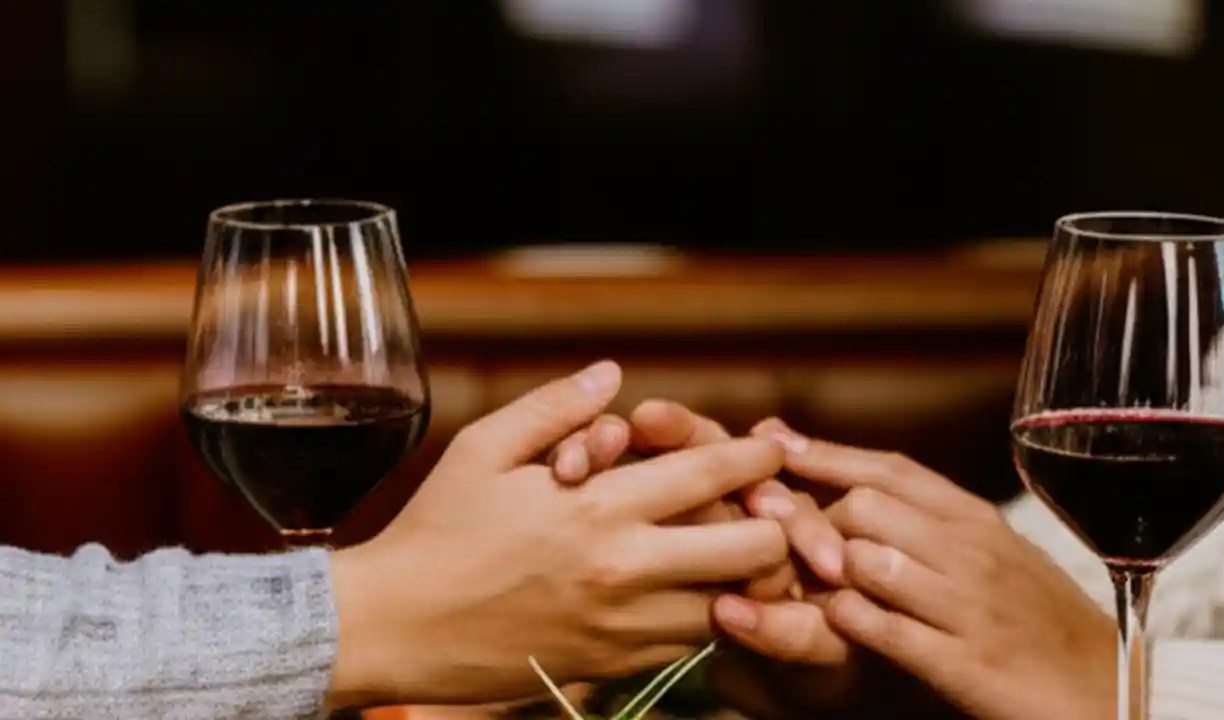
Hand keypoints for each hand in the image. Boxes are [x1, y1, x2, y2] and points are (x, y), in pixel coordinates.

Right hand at [326, 362, 789, 708]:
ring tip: (737, 549)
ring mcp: (624, 626)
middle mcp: (625, 569)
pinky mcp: (614, 666)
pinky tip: (693, 588)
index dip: (757, 456)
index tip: (773, 447)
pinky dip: (708, 613)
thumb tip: (612, 375)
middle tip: (765, 508)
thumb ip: (555, 407)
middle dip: (775, 524)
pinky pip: (692, 642)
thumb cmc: (437, 528)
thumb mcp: (484, 448)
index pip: (712, 472)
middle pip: (753, 549)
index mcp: (598, 506)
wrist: (396, 626)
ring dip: (747, 575)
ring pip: (734, 605)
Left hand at [711, 419, 1115, 719]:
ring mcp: (968, 605)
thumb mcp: (994, 555)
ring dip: (824, 574)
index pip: (889, 469)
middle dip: (809, 520)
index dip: (825, 454)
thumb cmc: (1039, 620)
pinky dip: (847, 621)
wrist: (1107, 693)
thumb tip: (861, 486)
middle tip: (772, 535)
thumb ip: (931, 520)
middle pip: (863, 509)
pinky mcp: (963, 662)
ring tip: (798, 585)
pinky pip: (881, 627)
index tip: (772, 442)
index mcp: (976, 519)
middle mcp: (971, 551)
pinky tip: (833, 623)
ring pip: (867, 561)